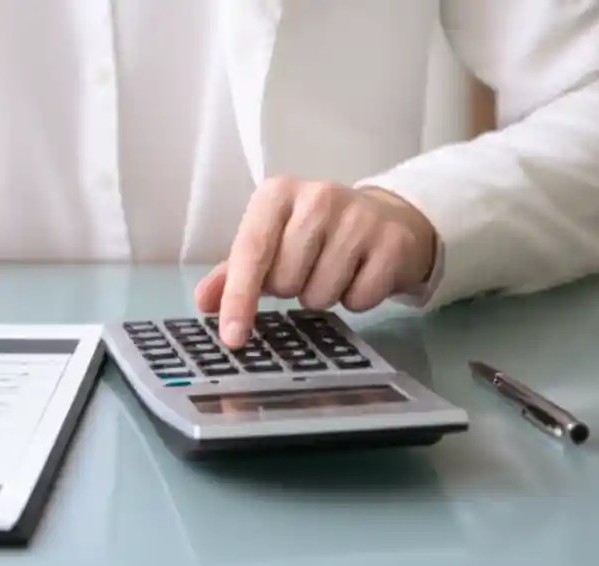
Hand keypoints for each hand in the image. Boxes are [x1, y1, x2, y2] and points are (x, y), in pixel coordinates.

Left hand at [194, 177, 436, 348]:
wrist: (385, 219)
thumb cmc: (314, 235)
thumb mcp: (270, 243)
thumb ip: (232, 272)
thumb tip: (204, 301)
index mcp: (278, 194)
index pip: (251, 252)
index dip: (239, 298)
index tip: (232, 337)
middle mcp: (318, 196)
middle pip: (285, 281)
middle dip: (290, 289)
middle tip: (305, 270)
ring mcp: (360, 216)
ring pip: (320, 295)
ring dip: (322, 296)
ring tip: (333, 270)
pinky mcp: (393, 241)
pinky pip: (360, 300)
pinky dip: (356, 299)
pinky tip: (360, 274)